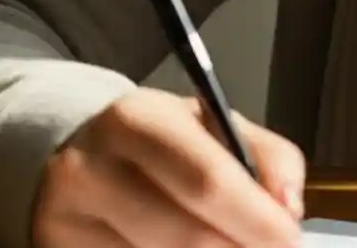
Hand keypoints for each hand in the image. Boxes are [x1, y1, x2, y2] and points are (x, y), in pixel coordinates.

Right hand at [33, 88, 303, 247]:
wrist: (80, 158)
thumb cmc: (163, 145)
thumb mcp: (214, 128)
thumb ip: (267, 157)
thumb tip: (287, 206)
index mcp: (136, 121)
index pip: (207, 180)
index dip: (257, 218)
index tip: (289, 237)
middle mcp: (91, 171)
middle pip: (187, 236)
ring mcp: (66, 222)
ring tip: (229, 245)